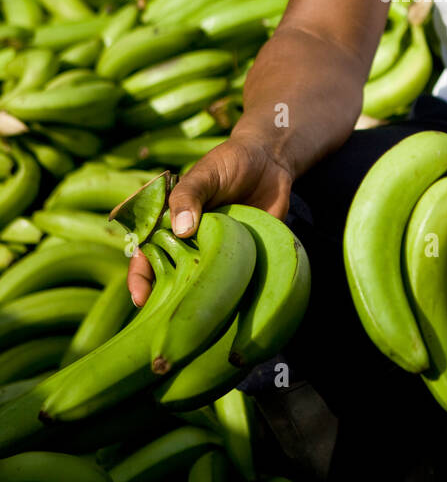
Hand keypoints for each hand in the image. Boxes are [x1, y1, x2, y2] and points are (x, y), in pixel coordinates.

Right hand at [127, 132, 293, 306]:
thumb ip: (189, 195)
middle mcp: (191, 243)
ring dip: (200, 300)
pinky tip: (234, 310)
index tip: (140, 298)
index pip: (147, 255)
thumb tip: (181, 229)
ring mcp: (217, 253)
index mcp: (172, 224)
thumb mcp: (206, 173)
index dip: (140, 278)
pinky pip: (237, 280)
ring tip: (200, 320)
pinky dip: (234, 295)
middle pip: (171, 276)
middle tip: (170, 319)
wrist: (272, 160)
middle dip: (167, 299)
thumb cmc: (230, 162)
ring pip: (202, 284)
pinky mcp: (245, 257)